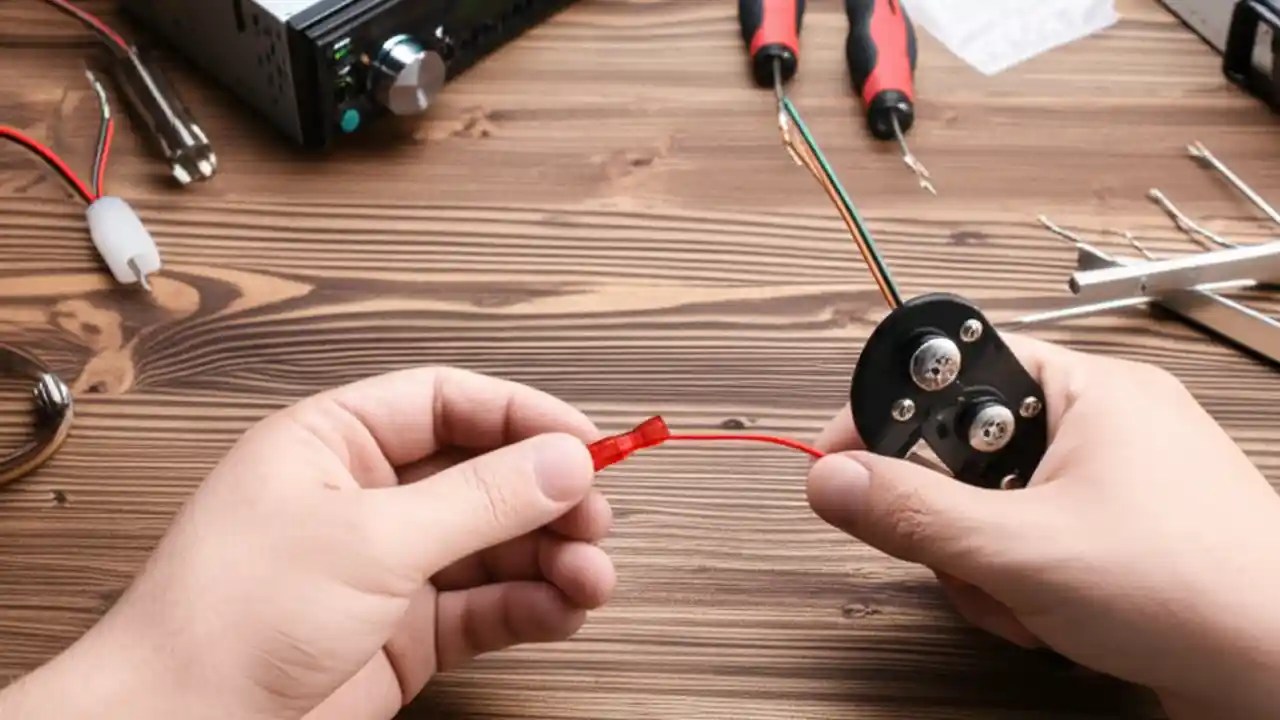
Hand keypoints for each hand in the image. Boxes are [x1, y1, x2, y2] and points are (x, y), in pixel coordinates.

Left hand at [0, 367, 614, 719]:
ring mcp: (387, 566)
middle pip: (483, 475)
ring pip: (494, 545)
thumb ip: (479, 499)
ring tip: (591, 576)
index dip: (523, 416)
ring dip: (550, 557)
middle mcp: (365, 497)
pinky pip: (486, 606)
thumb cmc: (231, 618)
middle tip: (595, 515)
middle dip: (546, 495)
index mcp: (335, 442)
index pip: (448, 403)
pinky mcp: (404, 630)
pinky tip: (563, 610)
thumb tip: (563, 458)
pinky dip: (531, 607)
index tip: (586, 440)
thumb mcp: (371, 540)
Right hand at [807, 335, 1279, 719]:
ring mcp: (1117, 487)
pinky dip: (1022, 586)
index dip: (894, 406)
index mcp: (1092, 391)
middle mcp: (1106, 428)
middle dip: (953, 517)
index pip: (961, 363)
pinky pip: (1032, 544)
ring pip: (995, 508)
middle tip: (964, 549)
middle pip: (970, 450)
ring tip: (1022, 598)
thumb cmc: (1197, 592)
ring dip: (986, 564)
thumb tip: (834, 479)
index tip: (848, 453)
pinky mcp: (1120, 541)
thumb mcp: (1020, 549)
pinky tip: (1048, 620)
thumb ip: (912, 513)